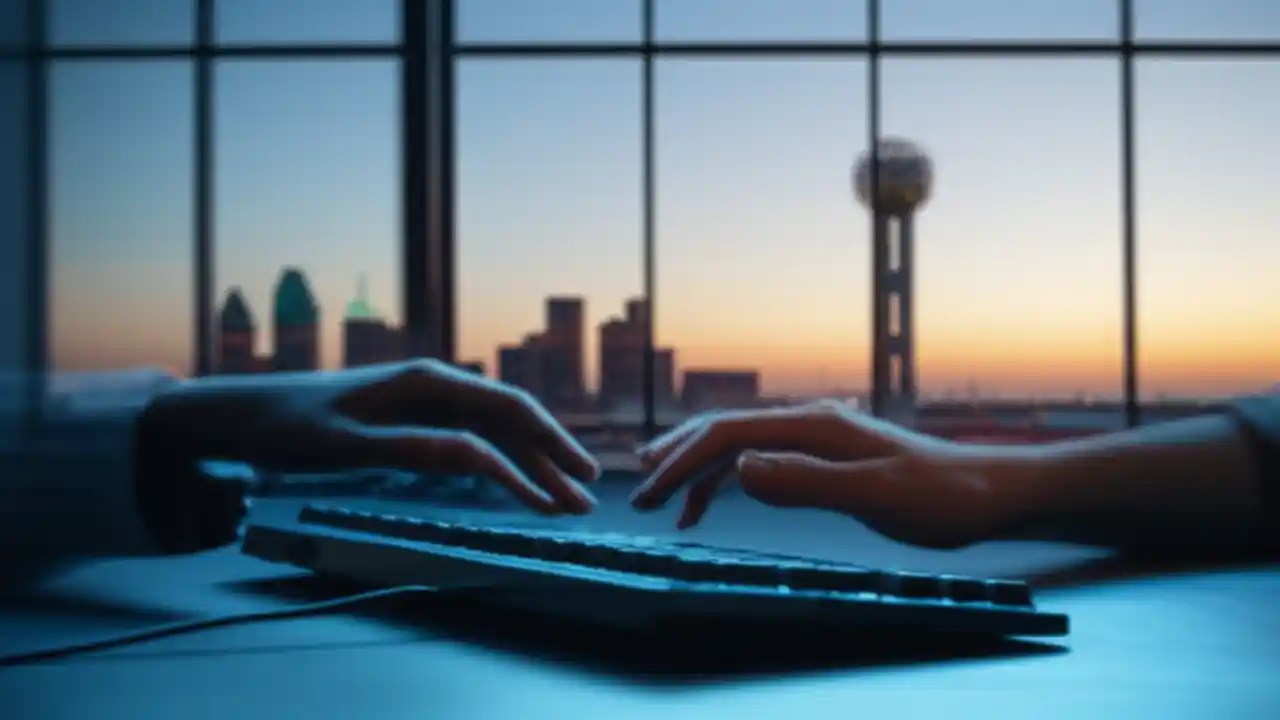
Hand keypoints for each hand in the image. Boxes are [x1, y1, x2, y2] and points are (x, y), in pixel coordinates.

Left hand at [142, 360, 599, 516]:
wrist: (244, 414)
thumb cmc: (288, 427)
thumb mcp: (345, 443)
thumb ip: (411, 448)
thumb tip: (476, 457)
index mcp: (426, 383)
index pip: (507, 410)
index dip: (547, 446)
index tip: (574, 484)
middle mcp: (435, 386)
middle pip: (511, 420)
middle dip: (551, 459)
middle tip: (587, 500)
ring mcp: (426, 403)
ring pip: (495, 433)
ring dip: (531, 466)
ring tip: (564, 502)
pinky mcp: (413, 420)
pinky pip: (471, 440)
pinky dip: (499, 463)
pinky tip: (518, 484)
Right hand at [629, 400, 1037, 547]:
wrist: (989, 492)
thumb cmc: (942, 496)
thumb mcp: (877, 492)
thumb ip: (808, 480)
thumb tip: (740, 467)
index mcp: (814, 427)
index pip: (729, 434)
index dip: (683, 461)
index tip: (650, 491)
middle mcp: (808, 425)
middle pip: (724, 432)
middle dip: (677, 460)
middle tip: (640, 495)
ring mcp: (814, 440)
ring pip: (737, 447)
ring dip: (695, 472)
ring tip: (661, 503)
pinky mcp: (823, 460)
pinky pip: (759, 463)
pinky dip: (725, 481)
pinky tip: (709, 506)